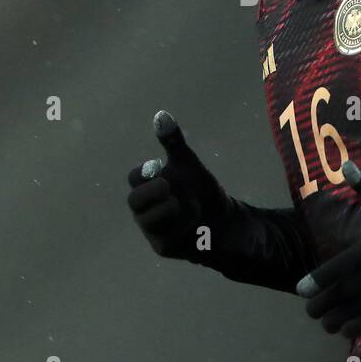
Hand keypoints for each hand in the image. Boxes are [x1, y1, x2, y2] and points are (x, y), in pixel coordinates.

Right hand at [127, 110, 228, 260]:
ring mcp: (152, 230)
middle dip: (151, 193)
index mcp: (147, 187)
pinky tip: (196, 222)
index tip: (161, 167)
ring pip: (148, 220)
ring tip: (192, 206)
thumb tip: (161, 114)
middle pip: (134, 201)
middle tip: (169, 187)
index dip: (145, 173)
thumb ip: (173, 142)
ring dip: (171, 210)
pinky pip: (165, 237)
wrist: (226, 222)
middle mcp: (144, 209)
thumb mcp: (189, 164)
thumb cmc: (202, 191)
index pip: (134, 178)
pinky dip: (182, 227)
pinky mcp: (163, 247)